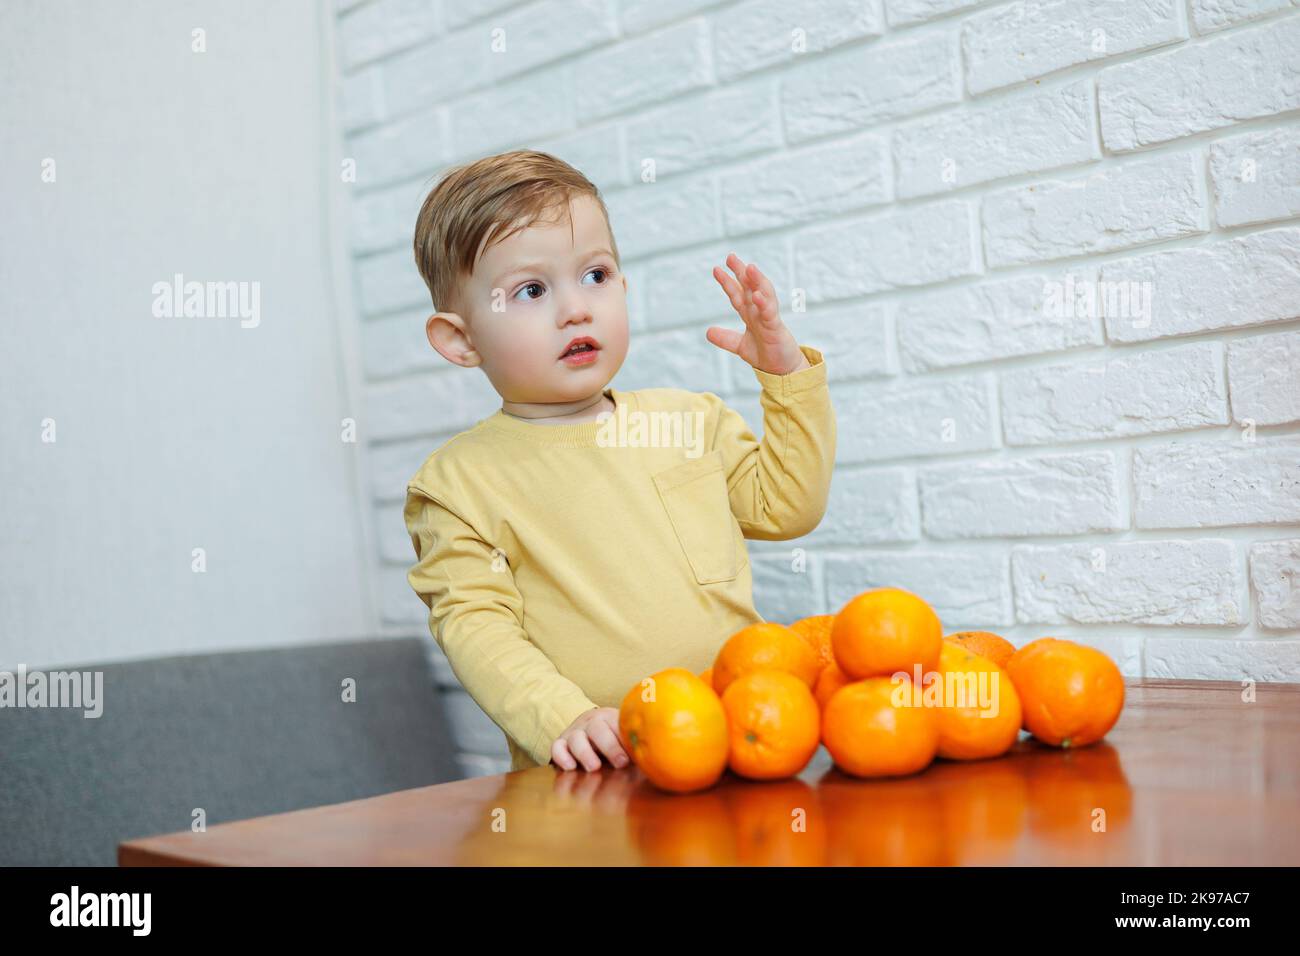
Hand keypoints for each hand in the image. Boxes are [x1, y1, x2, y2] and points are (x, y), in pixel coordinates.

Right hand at [550, 706, 629, 771]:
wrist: (589, 727)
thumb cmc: (615, 739)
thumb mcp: (625, 739)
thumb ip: (637, 749)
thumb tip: (656, 764)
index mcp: (611, 719)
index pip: (617, 725)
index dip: (625, 741)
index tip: (633, 757)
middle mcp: (591, 723)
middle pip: (597, 729)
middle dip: (609, 747)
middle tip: (620, 763)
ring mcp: (575, 732)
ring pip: (576, 738)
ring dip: (585, 753)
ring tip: (594, 767)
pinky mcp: (561, 743)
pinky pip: (557, 747)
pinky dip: (562, 756)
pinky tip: (570, 767)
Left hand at [708, 252, 809, 375]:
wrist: (782, 371)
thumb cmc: (766, 355)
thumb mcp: (740, 347)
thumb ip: (725, 339)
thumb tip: (708, 332)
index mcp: (750, 315)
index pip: (737, 295)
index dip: (727, 282)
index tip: (716, 269)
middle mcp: (759, 313)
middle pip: (750, 288)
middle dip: (741, 272)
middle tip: (730, 257)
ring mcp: (769, 319)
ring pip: (764, 296)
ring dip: (756, 281)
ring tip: (749, 268)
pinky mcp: (776, 329)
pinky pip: (770, 314)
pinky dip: (764, 304)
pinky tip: (757, 295)